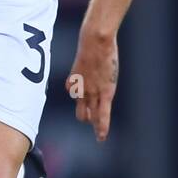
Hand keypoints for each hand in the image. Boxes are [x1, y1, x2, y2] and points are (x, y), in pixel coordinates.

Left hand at [67, 26, 118, 141]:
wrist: (94, 40)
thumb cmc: (91, 44)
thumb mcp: (83, 57)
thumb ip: (81, 69)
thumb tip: (78, 74)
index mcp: (73, 80)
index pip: (74, 95)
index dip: (81, 98)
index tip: (84, 103)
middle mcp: (80, 89)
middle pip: (81, 110)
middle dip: (85, 116)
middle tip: (92, 121)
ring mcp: (91, 92)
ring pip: (90, 115)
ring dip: (95, 124)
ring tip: (99, 135)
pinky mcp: (104, 93)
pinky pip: (102, 114)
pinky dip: (102, 127)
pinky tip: (101, 137)